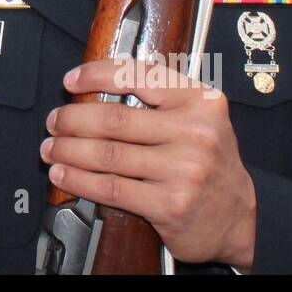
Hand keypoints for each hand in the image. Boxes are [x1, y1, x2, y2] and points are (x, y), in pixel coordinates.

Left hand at [40, 56, 256, 269]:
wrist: (239, 217)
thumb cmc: (210, 162)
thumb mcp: (198, 117)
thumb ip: (160, 98)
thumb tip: (96, 86)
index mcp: (201, 101)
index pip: (139, 75)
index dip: (96, 75)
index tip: (71, 81)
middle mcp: (195, 133)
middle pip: (115, 118)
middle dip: (73, 118)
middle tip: (55, 120)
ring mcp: (184, 170)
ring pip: (107, 153)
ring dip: (69, 149)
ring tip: (52, 147)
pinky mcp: (170, 204)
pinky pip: (111, 188)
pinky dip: (79, 180)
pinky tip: (64, 174)